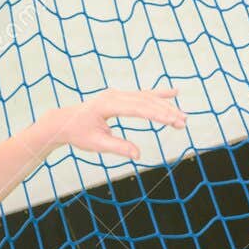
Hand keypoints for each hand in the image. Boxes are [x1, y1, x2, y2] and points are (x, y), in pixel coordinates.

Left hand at [49, 88, 187, 158]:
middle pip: (146, 101)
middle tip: (183, 122)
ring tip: (183, 117)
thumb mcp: (96, 144)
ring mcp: (118, 94)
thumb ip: (118, 147)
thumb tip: (138, 155)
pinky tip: (174, 93)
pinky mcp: (121, 97)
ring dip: (166, 106)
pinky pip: (143, 95)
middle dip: (166, 112)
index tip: (172, 121)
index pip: (137, 108)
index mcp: (107, 104)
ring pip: (147, 98)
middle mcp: (114, 95)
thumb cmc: (79, 133)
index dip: (156, 114)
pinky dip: (159, 95)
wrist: (65, 121)